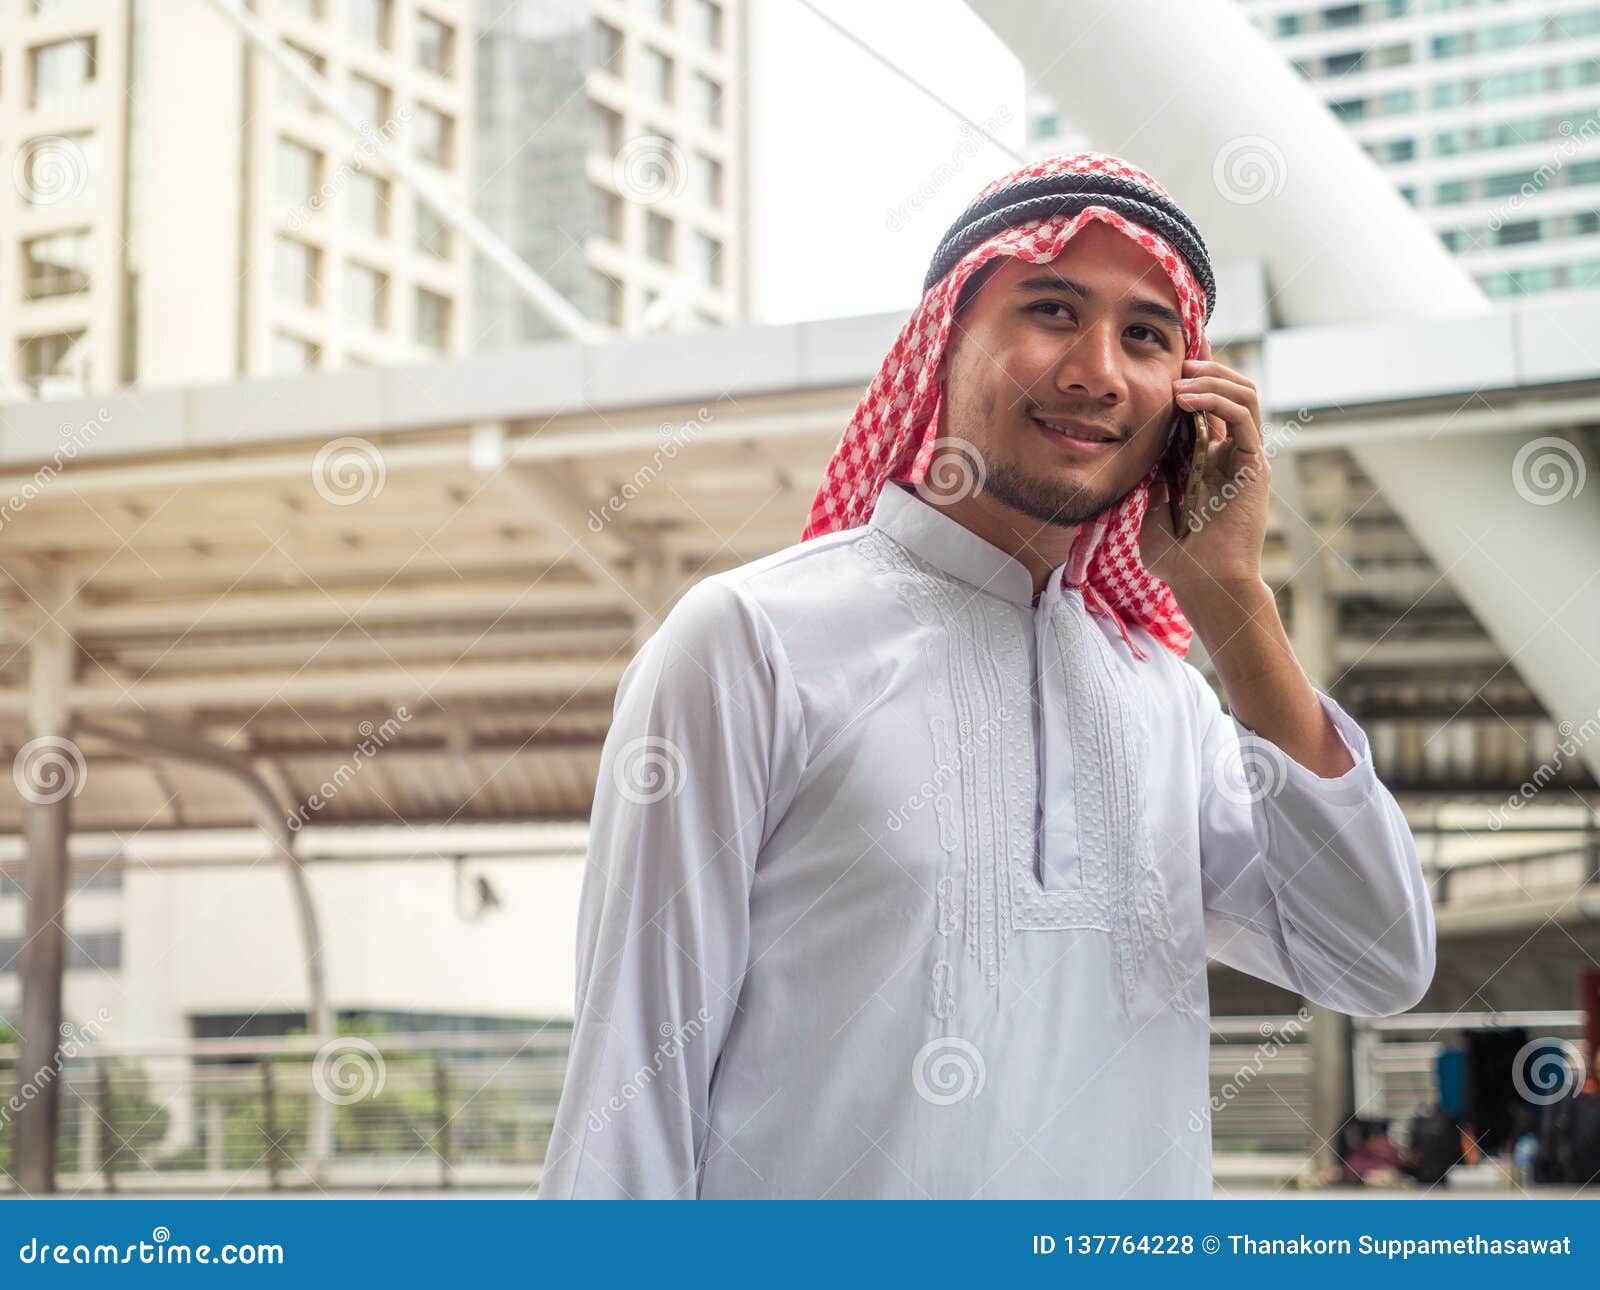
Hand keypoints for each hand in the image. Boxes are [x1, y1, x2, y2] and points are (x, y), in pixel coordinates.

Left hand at [1139, 331, 1270, 607]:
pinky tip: (1187, 399)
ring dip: (1213, 379)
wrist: (1203, 584)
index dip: (1191, 382)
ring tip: (1181, 379)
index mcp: (1209, 461)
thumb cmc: (1177, 558)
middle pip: (1231, 392)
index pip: (1208, 407)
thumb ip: (1154, 476)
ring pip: (1245, 395)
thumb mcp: (1154, 507)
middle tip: (1176, 364)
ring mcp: (1246, 458)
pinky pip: (1245, 418)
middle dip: (1205, 371)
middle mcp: (1232, 454)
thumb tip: (1141, 446)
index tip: (1162, 369)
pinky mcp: (1255, 466)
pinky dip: (1218, 400)